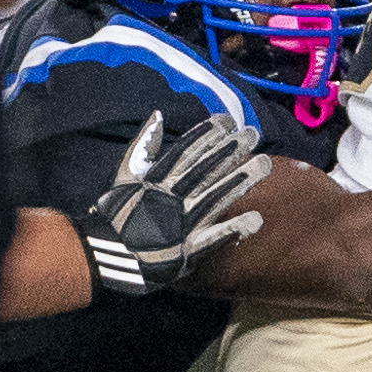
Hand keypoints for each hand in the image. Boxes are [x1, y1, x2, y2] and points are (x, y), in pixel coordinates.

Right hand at [77, 111, 270, 294]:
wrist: (106, 256)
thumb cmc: (117, 215)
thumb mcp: (125, 177)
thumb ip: (143, 146)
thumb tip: (157, 114)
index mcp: (157, 181)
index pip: (185, 152)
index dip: (207, 134)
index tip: (228, 120)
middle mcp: (172, 198)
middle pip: (205, 170)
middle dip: (230, 151)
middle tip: (254, 133)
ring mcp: (182, 223)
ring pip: (216, 197)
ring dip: (241, 181)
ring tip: (266, 164)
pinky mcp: (188, 249)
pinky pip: (215, 238)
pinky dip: (234, 229)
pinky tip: (256, 219)